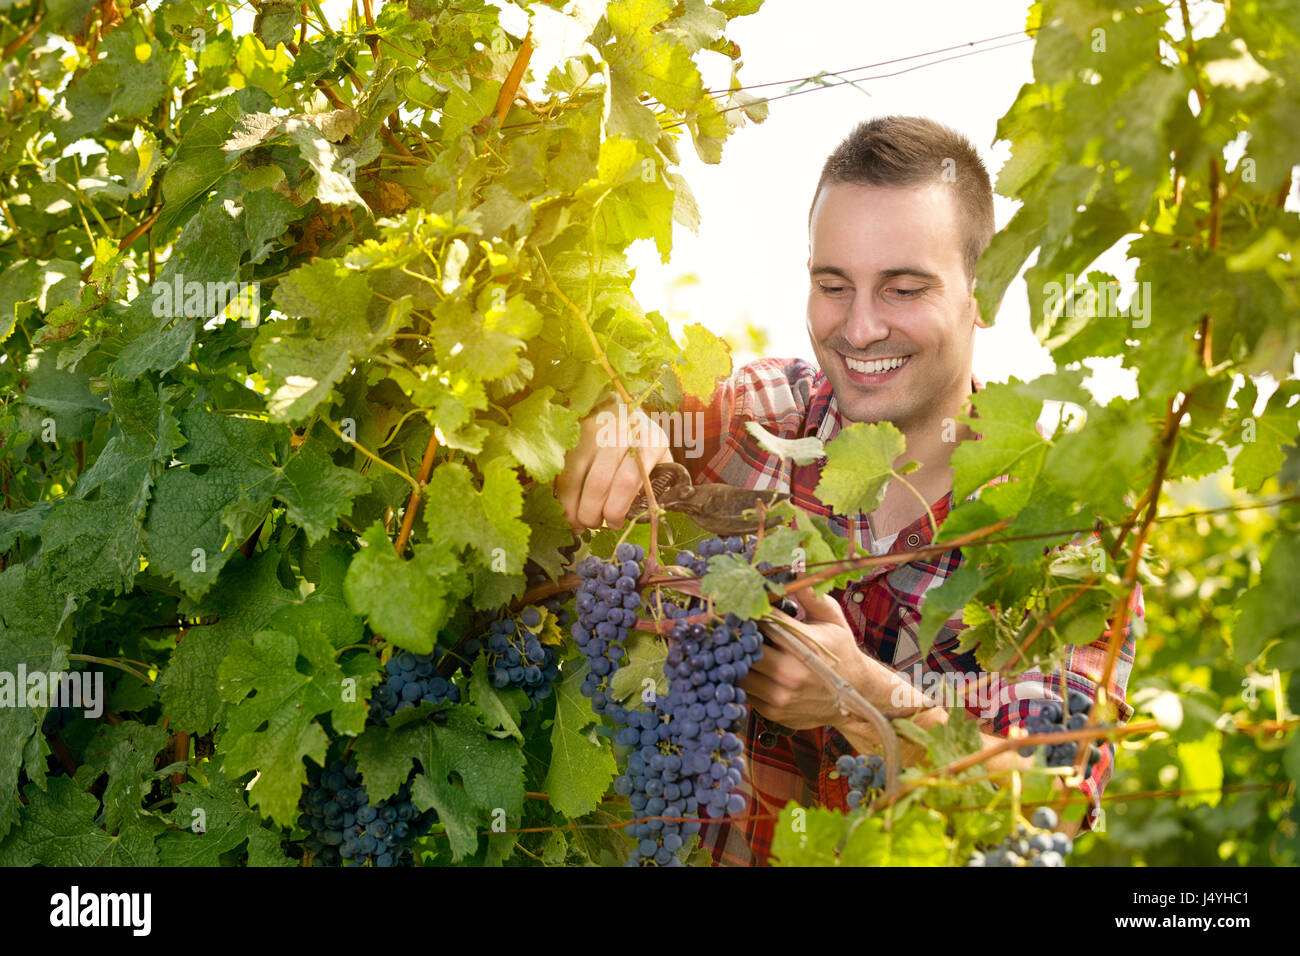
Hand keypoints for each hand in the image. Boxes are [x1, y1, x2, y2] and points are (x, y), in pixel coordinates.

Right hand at [555, 404, 674, 531]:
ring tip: (578, 523)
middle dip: (593, 513)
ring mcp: (589, 431)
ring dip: (572, 509)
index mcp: (647, 440)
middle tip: (595, 524)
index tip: (613, 522)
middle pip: (598, 482)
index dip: (617, 508)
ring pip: (573, 479)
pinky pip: (558, 473)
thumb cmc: (641, 439)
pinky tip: (565, 510)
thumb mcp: (658, 454)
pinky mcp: (568, 435)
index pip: (627, 480)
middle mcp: (617, 432)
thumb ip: (658, 480)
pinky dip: (559, 496)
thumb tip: (649, 514)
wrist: (617, 404)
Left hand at [741, 586, 885, 729]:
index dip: (749, 611)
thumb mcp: (830, 618)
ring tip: (737, 645)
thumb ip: (809, 594)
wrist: (856, 694)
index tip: (742, 604)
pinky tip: (747, 666)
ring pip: (739, 671)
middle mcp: (790, 673)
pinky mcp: (772, 711)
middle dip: (738, 635)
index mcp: (804, 645)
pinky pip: (744, 691)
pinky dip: (743, 677)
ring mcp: (780, 696)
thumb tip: (795, 566)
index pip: (763, 621)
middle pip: (744, 648)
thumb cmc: (841, 651)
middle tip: (734, 625)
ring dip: (736, 657)